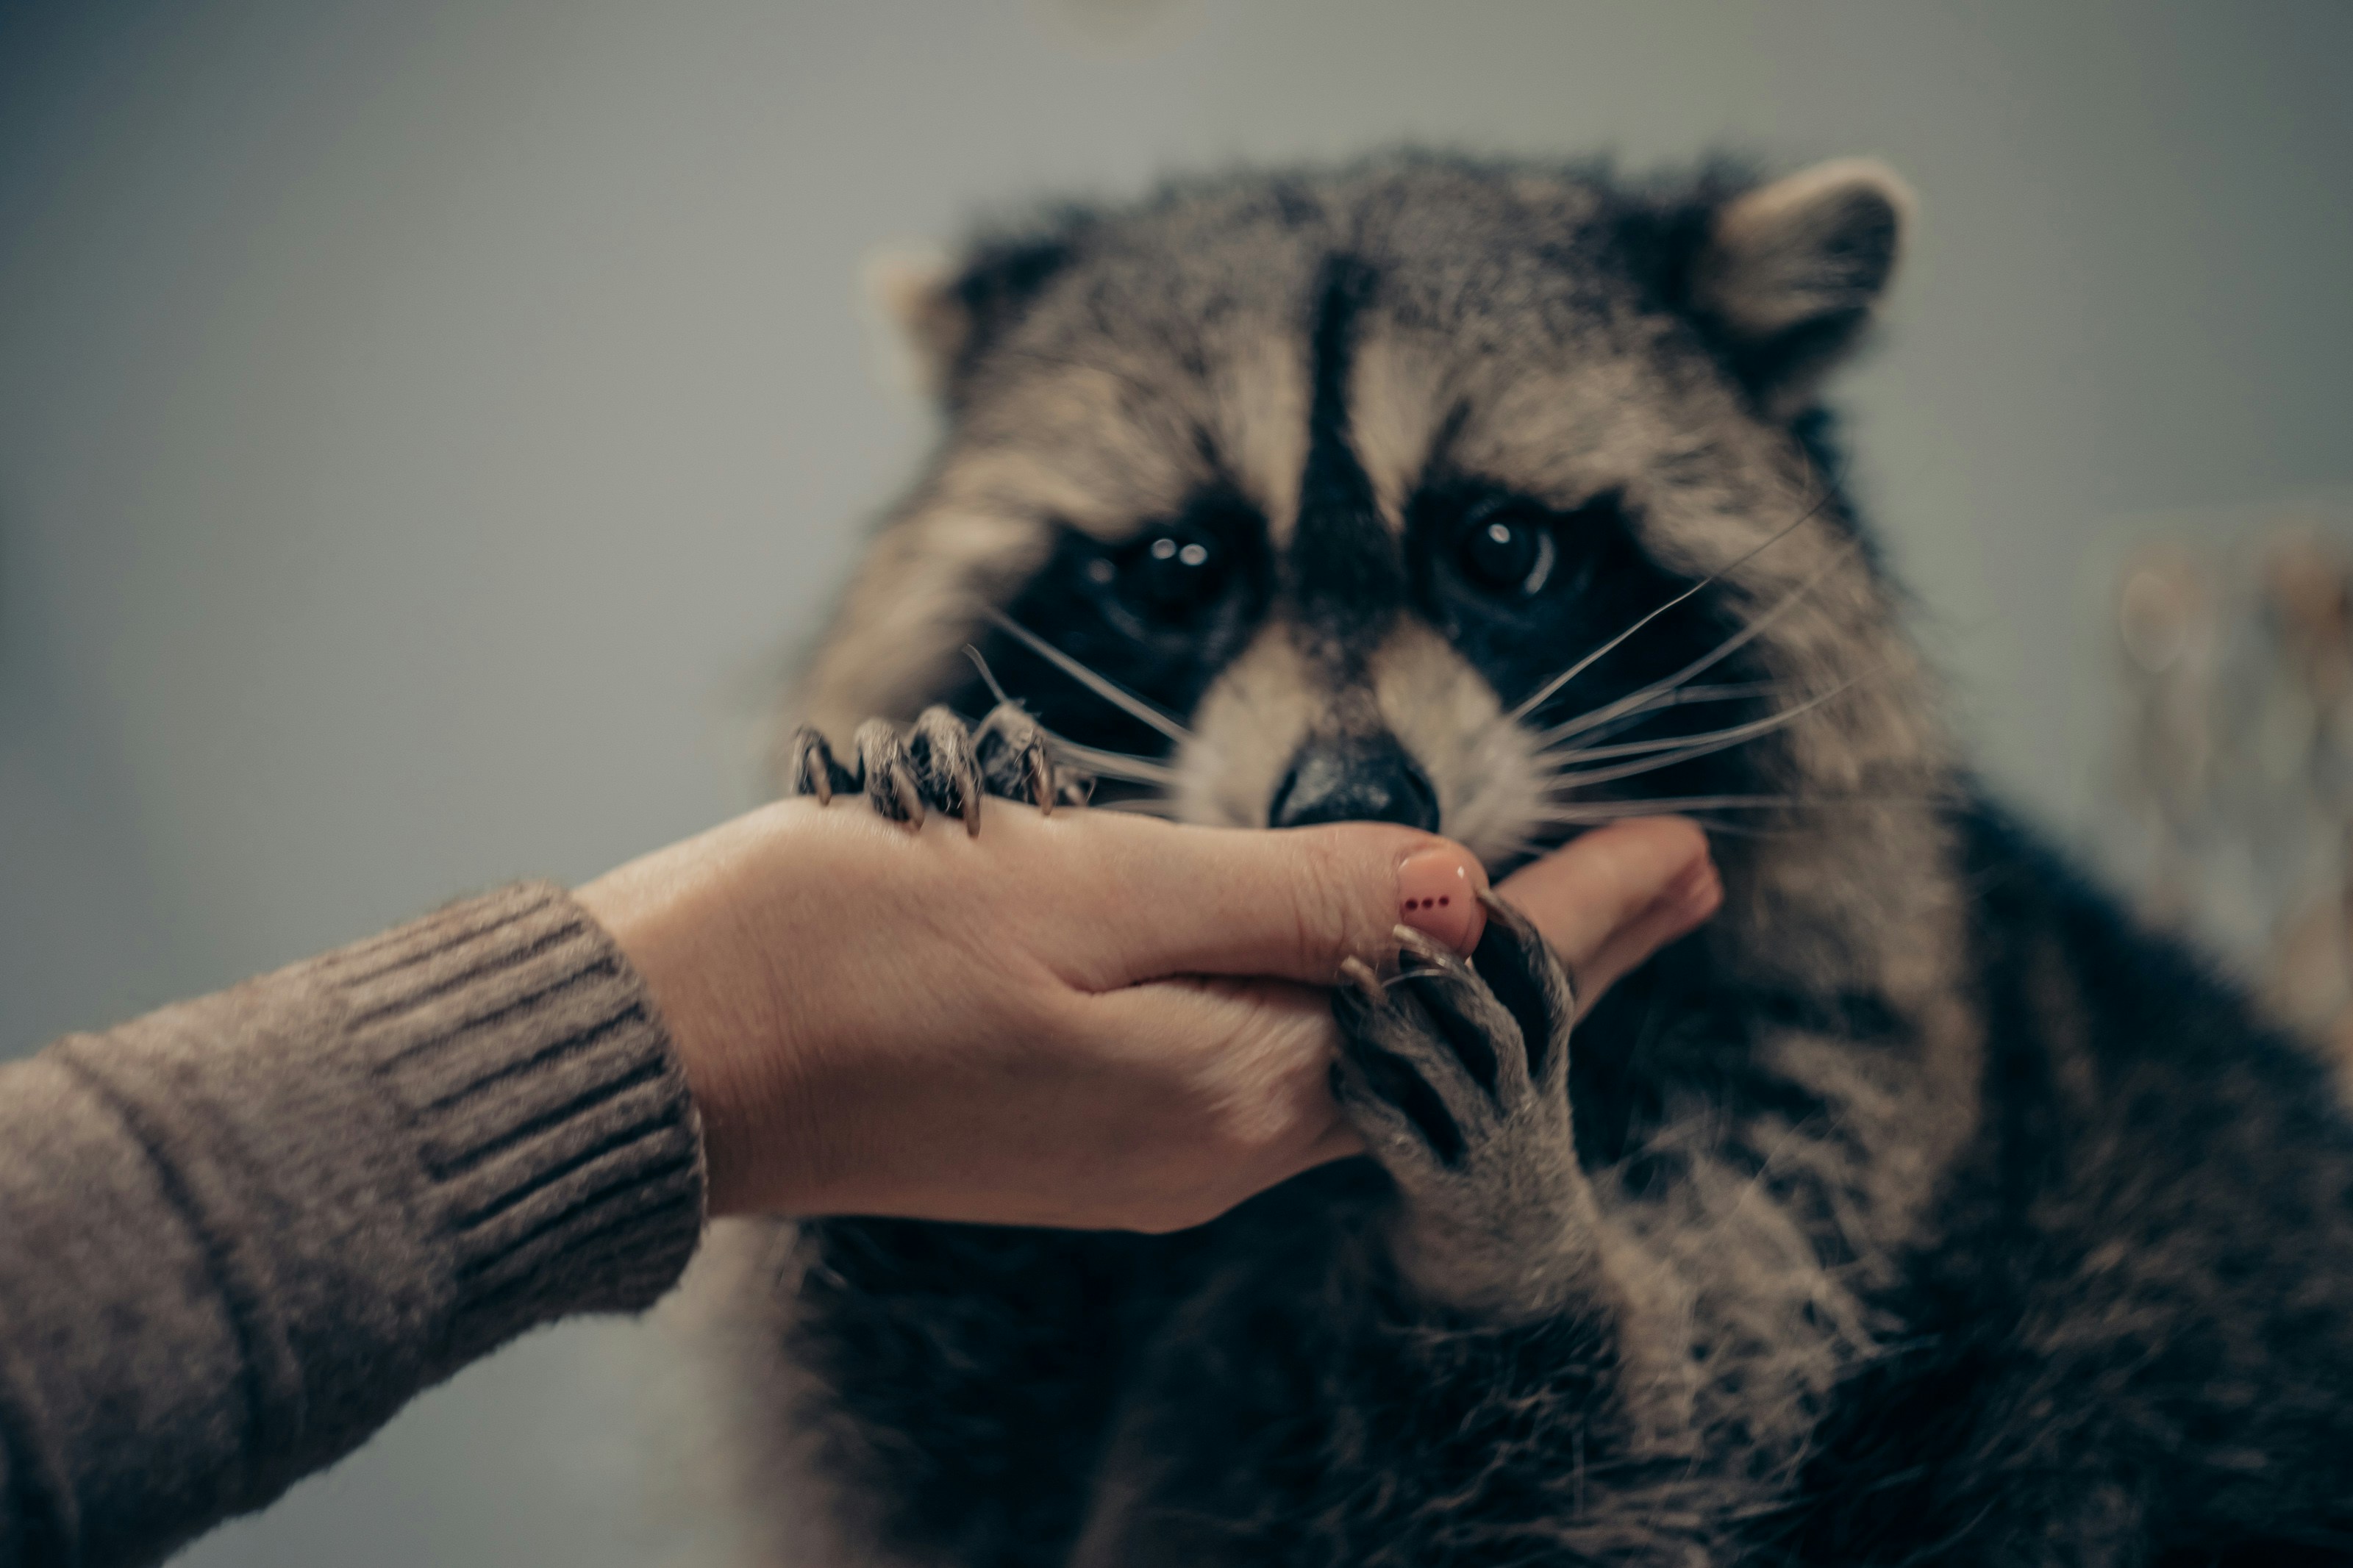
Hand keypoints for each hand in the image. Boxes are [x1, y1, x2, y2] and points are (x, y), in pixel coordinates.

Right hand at [577, 799, 1715, 1230]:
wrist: (665, 1055)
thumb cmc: (846, 943)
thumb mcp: (1081, 886)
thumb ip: (1282, 896)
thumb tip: (1457, 893)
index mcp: (1223, 1086)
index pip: (1454, 995)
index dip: (1581, 915)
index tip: (1693, 851)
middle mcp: (1205, 1147)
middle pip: (1427, 1037)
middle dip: (1555, 948)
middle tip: (1676, 868)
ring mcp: (1144, 1154)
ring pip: (1353, 1056)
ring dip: (1452, 971)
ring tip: (1557, 901)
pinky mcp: (1084, 1137)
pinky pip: (1267, 1068)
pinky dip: (1348, 1001)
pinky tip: (1369, 959)